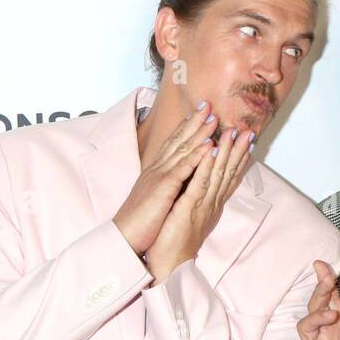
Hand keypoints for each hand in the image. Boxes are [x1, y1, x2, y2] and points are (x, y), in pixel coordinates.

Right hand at [113, 101, 217, 255]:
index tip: (199, 112)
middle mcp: (158, 168)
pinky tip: (209, 145)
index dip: (186, 126)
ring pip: (182, 149)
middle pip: (178, 139)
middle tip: (208, 104)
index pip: (173, 143)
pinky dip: (197, 155)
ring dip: (199, 132)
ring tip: (213, 118)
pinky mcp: (163, 187)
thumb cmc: (141, 218)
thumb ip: (165, 181)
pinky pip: (183, 168)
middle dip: (194, 121)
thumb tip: (176, 174)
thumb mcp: (155, 194)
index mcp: (157, 170)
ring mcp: (160, 176)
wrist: (125, 235)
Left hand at [143, 120, 255, 282]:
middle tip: (248, 131)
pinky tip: (211, 151)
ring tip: (233, 134)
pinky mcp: (190, 208)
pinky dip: (206, 166)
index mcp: (211, 203)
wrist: (168, 263)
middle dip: (239, 151)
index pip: (229, 177)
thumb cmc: (176, 239)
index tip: (248, 141)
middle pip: (228, 173)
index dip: (239, 159)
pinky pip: (200, 184)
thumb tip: (205, 186)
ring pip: (217, 174)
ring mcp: (202, 204)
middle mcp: (211, 202)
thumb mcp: (192, 215)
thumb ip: (200, 199)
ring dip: (226, 152)